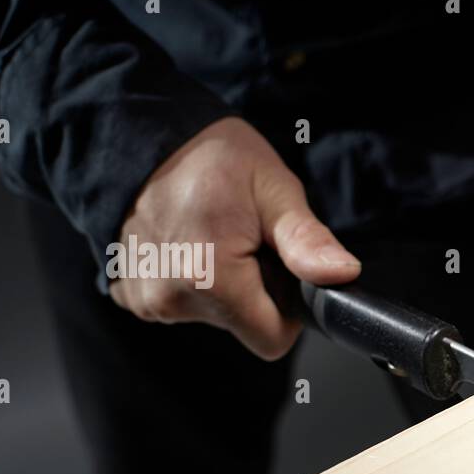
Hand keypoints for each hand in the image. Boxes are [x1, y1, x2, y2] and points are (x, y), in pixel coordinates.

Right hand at [108, 117, 359, 358]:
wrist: (141, 133)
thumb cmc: (212, 157)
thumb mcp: (273, 189)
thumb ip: (307, 240)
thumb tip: (343, 275)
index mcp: (208, 277)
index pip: (272, 339)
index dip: (289, 311)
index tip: (281, 270)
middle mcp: (171, 298)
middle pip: (243, 326)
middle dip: (256, 293)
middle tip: (243, 241)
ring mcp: (145, 299)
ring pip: (214, 317)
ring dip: (223, 287)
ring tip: (213, 236)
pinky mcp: (130, 295)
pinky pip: (181, 305)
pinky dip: (191, 283)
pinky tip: (187, 244)